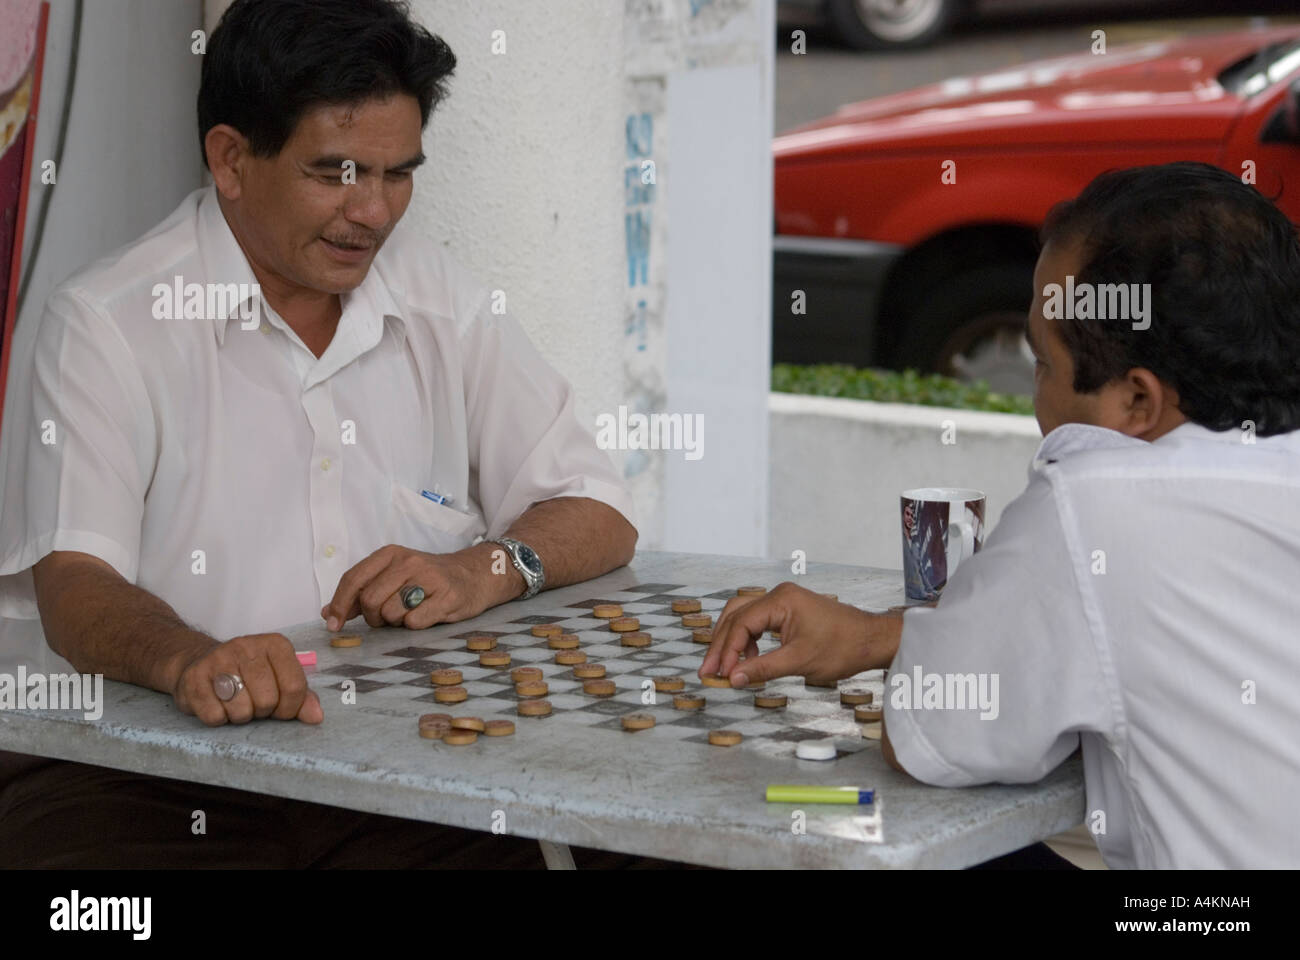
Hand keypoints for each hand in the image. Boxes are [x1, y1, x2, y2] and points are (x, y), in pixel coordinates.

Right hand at [171, 633, 321, 725]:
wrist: (199, 660)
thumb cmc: (247, 673)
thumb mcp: (278, 677)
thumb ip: (301, 696)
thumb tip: (316, 717)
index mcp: (275, 645)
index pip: (294, 687)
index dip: (290, 708)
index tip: (280, 709)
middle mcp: (247, 646)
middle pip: (268, 700)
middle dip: (263, 712)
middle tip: (255, 704)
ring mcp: (218, 660)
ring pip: (241, 710)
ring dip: (240, 716)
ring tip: (236, 703)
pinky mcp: (194, 678)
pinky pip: (214, 716)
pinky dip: (218, 718)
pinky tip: (217, 703)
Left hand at [321, 543, 518, 630]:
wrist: (475, 575)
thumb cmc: (428, 580)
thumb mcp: (394, 577)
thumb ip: (361, 594)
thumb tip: (328, 614)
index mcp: (390, 554)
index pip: (353, 578)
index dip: (339, 604)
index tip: (334, 625)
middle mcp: (408, 561)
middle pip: (370, 600)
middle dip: (372, 618)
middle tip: (386, 619)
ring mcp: (429, 578)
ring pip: (390, 613)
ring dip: (395, 623)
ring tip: (410, 614)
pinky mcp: (447, 596)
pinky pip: (414, 622)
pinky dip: (414, 626)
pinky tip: (426, 616)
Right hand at [700, 582, 896, 686]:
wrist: (872, 640)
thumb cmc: (843, 647)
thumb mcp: (800, 662)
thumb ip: (763, 669)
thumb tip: (733, 679)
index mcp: (781, 600)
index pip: (741, 624)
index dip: (727, 651)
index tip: (720, 675)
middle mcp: (779, 595)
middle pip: (735, 614)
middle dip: (721, 644)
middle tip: (708, 670)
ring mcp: (783, 601)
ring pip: (743, 616)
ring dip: (731, 641)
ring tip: (725, 668)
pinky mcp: (788, 610)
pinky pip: (758, 621)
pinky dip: (747, 639)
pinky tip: (748, 659)